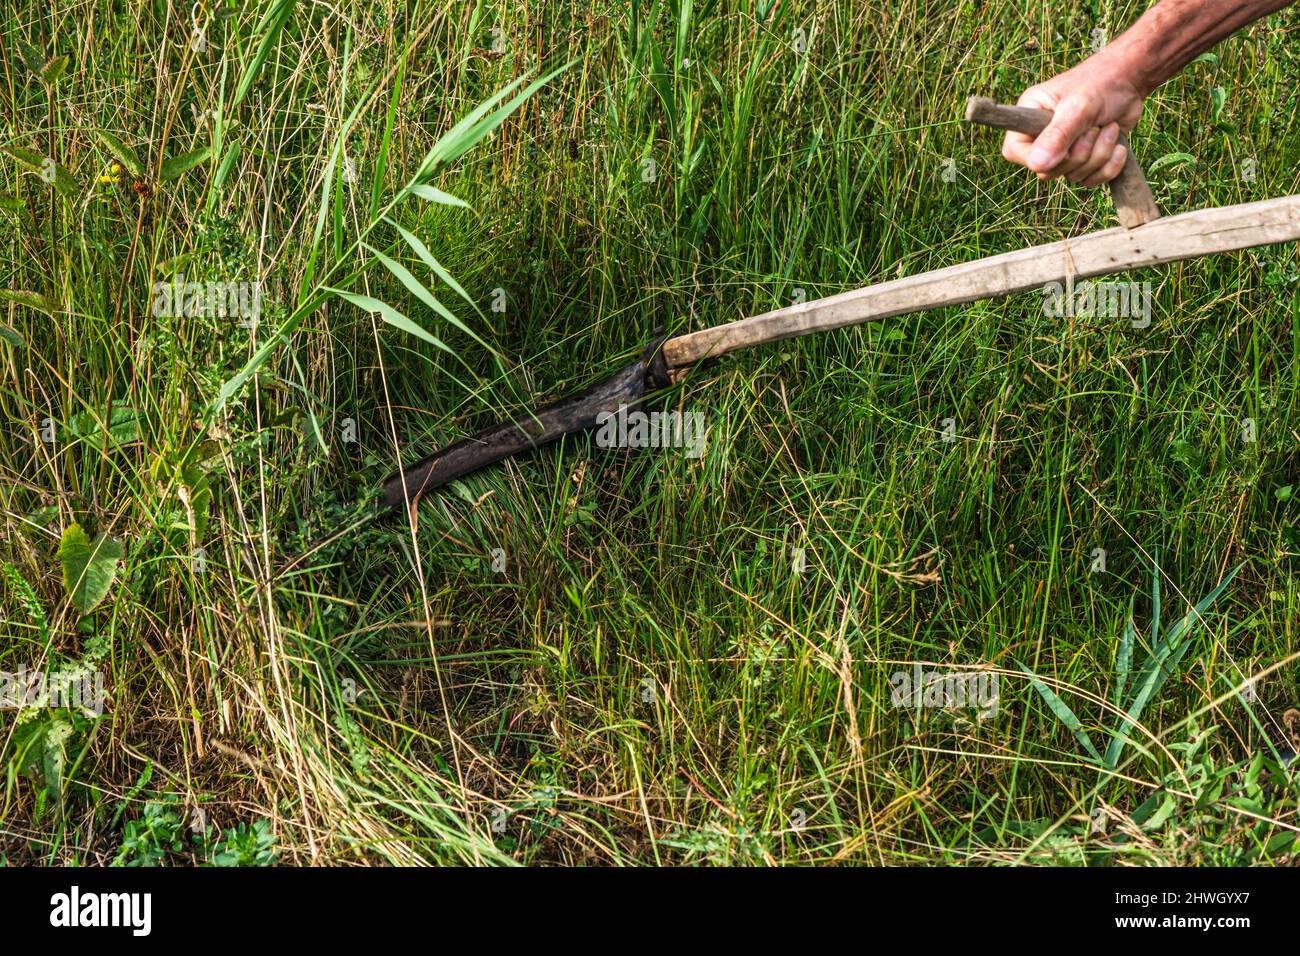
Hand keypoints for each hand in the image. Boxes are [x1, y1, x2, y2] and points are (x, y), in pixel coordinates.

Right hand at [1001, 51, 1146, 185]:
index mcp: (1028, 118)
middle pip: (1048, 171)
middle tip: (1094, 128)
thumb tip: (1037, 165)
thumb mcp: (1078, 107)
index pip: (1014, 152)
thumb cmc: (1100, 83)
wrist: (1130, 81)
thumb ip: (1058, 135)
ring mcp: (1063, 151)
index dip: (1037, 157)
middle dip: (1079, 154)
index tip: (1063, 145)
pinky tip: (1118, 145)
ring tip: (1109, 128)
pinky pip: (1091, 180)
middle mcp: (1041, 137)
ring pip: (1073, 176)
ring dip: (1099, 155)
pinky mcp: (1084, 160)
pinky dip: (1110, 165)